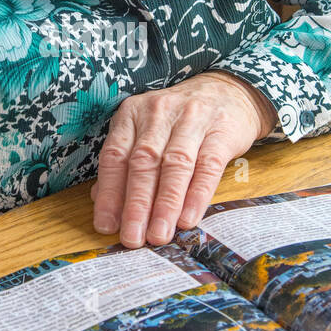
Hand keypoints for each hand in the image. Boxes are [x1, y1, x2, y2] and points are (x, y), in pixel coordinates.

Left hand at [91, 71, 275, 247]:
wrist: (229, 91)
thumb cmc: (179, 120)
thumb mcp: (146, 131)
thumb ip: (125, 163)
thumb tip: (101, 201)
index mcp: (132, 114)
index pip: (115, 156)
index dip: (110, 194)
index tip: (107, 226)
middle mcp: (159, 113)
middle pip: (143, 163)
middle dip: (136, 205)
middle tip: (133, 239)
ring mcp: (192, 119)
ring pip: (174, 165)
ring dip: (165, 205)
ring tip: (159, 235)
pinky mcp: (221, 131)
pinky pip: (207, 166)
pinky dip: (196, 195)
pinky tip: (188, 218)